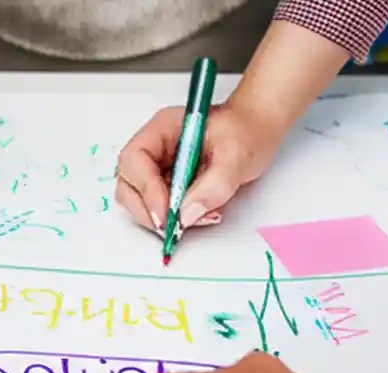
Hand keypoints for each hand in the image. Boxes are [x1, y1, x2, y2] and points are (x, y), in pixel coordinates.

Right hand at [115, 100, 286, 234]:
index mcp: (162, 129)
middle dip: (147, 210)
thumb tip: (187, 214)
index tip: (167, 213)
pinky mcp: (168, 185)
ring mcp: (159, 167)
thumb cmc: (246, 130)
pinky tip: (199, 215)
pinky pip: (159, 207)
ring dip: (161, 217)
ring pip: (139, 200)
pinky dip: (175, 218)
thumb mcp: (236, 156)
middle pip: (129, 184)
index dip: (146, 190)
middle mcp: (154, 148)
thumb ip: (213, 186)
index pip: (135, 160)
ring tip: (194, 218)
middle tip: (172, 227)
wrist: (258, 131)